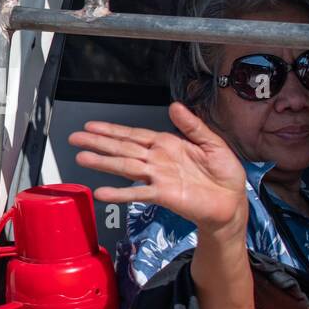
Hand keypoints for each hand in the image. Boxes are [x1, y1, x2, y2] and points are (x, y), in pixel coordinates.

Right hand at [69, 102, 247, 235]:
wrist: (232, 202)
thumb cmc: (223, 174)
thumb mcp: (212, 142)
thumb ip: (192, 125)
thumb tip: (175, 106)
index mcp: (167, 145)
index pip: (133, 135)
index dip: (112, 130)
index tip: (92, 126)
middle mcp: (158, 160)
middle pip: (122, 149)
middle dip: (98, 143)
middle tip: (75, 138)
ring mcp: (158, 178)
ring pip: (125, 167)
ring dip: (103, 163)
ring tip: (82, 158)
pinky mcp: (164, 195)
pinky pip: (138, 192)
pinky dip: (120, 193)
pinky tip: (102, 192)